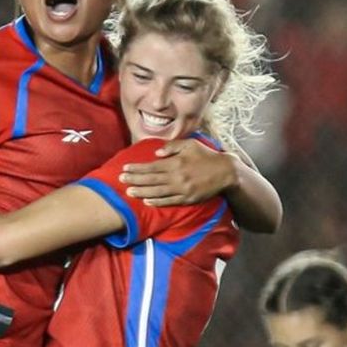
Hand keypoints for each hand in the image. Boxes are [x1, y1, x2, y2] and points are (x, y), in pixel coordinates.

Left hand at [120, 139, 234, 205]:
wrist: (225, 172)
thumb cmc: (206, 156)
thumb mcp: (190, 145)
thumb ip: (172, 147)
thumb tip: (156, 153)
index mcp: (176, 163)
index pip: (151, 167)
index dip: (137, 169)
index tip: (125, 168)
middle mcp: (177, 177)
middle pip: (151, 180)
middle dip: (134, 180)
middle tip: (120, 180)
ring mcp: (182, 190)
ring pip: (157, 192)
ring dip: (142, 192)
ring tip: (129, 192)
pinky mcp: (187, 199)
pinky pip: (169, 201)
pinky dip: (157, 202)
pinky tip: (146, 201)